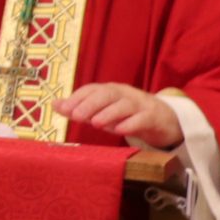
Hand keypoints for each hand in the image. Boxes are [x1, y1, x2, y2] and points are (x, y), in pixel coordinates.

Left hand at [52, 84, 181, 146]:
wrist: (164, 121)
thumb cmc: (128, 116)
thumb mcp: (103, 112)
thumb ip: (80, 108)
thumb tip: (55, 104)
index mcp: (111, 91)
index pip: (92, 89)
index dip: (78, 97)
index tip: (64, 109)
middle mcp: (125, 94)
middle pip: (107, 94)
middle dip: (91, 104)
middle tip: (77, 116)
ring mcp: (141, 105)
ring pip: (125, 105)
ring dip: (109, 113)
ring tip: (95, 122)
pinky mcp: (153, 117)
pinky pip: (143, 118)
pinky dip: (131, 123)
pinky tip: (120, 130)